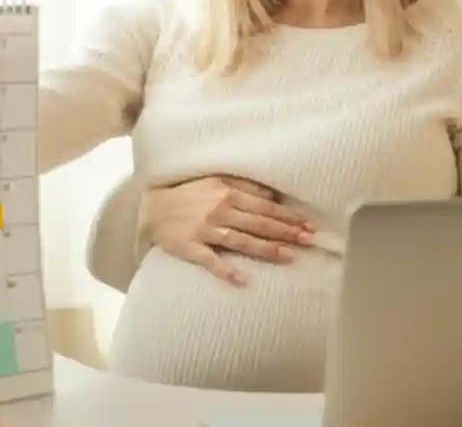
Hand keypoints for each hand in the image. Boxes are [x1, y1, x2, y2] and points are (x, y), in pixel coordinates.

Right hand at [138, 175, 315, 285]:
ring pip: (242, 241)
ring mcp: (205, 230)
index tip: (308, 225)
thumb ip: (244, 186)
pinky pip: (210, 260)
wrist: (152, 208)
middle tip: (308, 240)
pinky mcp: (191, 247)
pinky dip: (226, 270)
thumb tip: (271, 195)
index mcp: (227, 194)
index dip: (288, 216)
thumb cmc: (188, 194)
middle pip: (259, 224)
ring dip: (266, 249)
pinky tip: (242, 280)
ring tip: (288, 256)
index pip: (265, 207)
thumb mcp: (215, 181)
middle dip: (286, 232)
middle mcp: (220, 211)